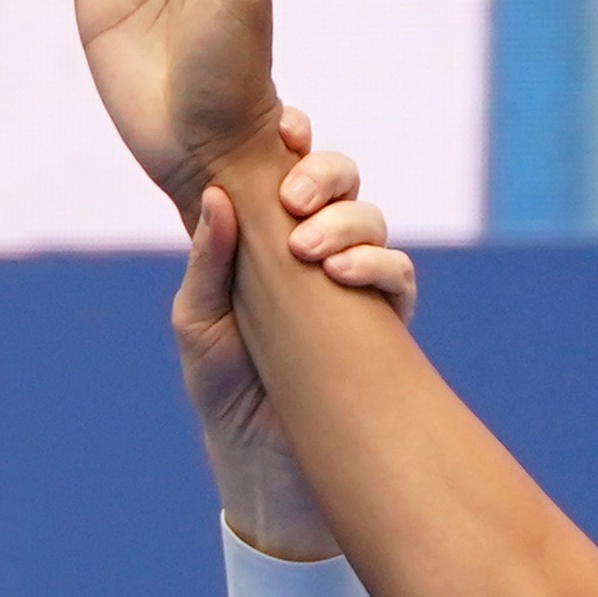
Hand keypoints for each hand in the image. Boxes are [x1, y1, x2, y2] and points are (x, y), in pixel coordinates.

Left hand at [179, 107, 413, 560]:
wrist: (264, 468)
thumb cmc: (222, 391)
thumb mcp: (198, 322)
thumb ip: (209, 262)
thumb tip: (217, 195)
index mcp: (264, 237)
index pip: (287, 170)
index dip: (295, 140)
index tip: (287, 128)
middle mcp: (313, 252)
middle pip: (340, 183)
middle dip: (326, 174)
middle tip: (294, 196)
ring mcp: (353, 287)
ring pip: (371, 221)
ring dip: (348, 222)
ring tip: (312, 250)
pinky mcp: (384, 326)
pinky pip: (399, 277)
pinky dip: (379, 265)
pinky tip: (345, 275)